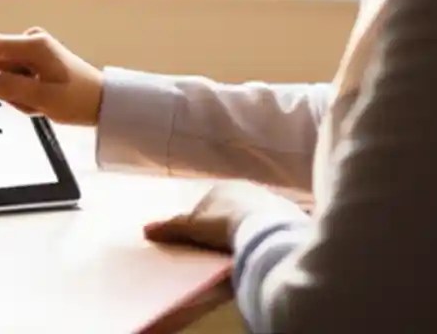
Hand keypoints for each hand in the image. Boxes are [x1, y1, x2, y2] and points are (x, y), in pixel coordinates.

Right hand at [0, 27, 104, 125]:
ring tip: (41, 101)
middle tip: (36, 103)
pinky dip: (21, 93)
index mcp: (34, 45)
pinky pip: (10, 78)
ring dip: (15, 94)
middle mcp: (30, 41)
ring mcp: (30, 49)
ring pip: (0, 76)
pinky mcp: (30, 58)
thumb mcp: (43, 100)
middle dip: (8, 90)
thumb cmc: (78, 100)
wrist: (102, 102)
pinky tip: (41, 97)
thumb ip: (8, 89)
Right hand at [144, 181, 305, 251]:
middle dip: (229, 222)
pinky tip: (265, 250)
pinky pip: (275, 227)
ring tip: (245, 249)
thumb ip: (171, 227)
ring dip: (250, 228)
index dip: (204, 219)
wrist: (268, 233)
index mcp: (225, 187)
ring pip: (256, 216)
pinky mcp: (291, 217)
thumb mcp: (193, 228)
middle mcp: (250, 189)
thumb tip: (145, 230)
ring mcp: (273, 201)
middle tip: (223, 244)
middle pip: (234, 207)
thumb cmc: (225, 225)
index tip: (203, 237)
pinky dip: (269, 236)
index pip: (210, 201)